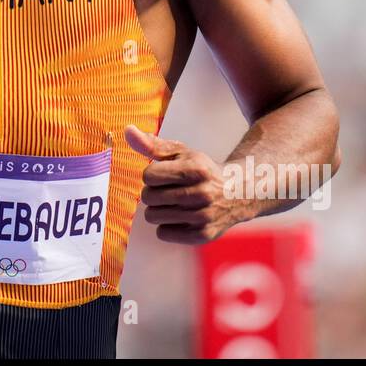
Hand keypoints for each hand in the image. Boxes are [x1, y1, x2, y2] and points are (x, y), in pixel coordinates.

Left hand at [125, 125, 244, 244]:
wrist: (238, 193)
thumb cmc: (202, 171)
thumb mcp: (181, 153)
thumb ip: (152, 144)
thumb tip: (128, 131)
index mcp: (195, 169)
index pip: (148, 175)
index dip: (152, 175)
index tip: (164, 175)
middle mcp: (201, 193)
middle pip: (148, 197)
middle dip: (153, 192)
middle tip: (169, 190)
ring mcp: (203, 216)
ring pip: (152, 216)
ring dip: (158, 209)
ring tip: (174, 203)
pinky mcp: (203, 234)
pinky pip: (163, 233)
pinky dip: (167, 226)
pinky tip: (180, 217)